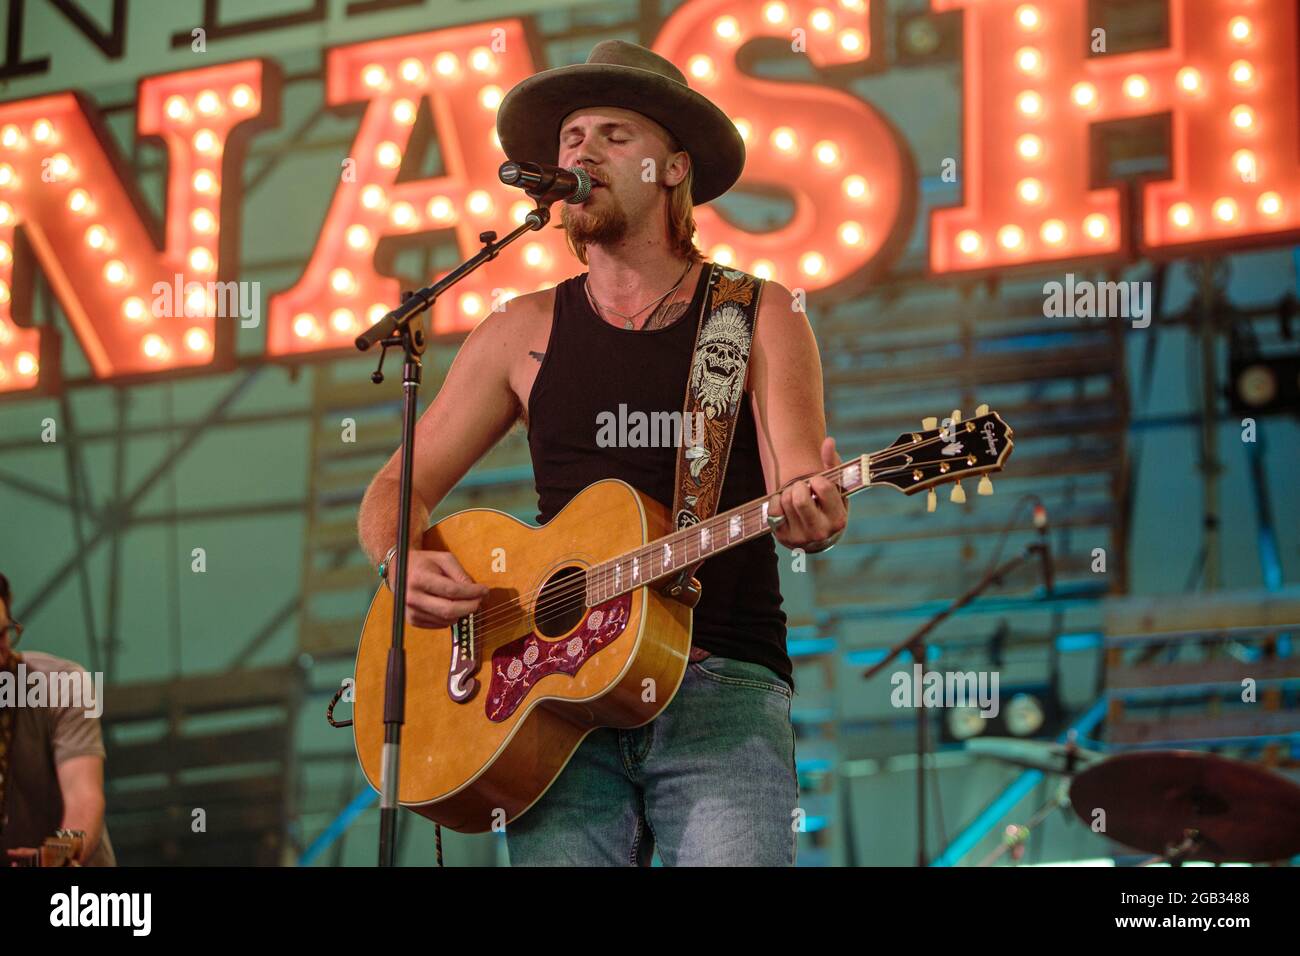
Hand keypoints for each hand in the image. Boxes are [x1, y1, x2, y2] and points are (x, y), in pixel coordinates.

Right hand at [390, 550, 489, 628]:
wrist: (399, 570)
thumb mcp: (444, 559)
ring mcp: (411, 611)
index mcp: (419, 578)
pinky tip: (450, 605)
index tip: (485, 591)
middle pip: (449, 610)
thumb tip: (474, 591)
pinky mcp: (412, 620)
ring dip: (461, 612)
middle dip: (470, 607)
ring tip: (464, 600)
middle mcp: (412, 597)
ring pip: (447, 620)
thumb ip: (460, 574)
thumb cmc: (425, 562)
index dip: (472, 593)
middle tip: (480, 600)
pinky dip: (450, 617)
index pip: (452, 591)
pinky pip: (440, 624)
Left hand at [768, 437, 848, 552]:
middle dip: (799, 487)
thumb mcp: (835, 487)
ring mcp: (801, 537)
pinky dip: (776, 502)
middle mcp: (820, 532)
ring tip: (795, 496)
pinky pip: (773, 510)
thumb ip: (832, 463)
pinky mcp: (783, 537)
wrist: (816, 533)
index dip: (817, 480)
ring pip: (786, 501)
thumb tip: (828, 441)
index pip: (823, 488)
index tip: (816, 483)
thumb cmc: (827, 504)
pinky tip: (785, 504)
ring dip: (788, 493)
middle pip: (800, 498)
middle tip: (803, 488)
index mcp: (838, 519)